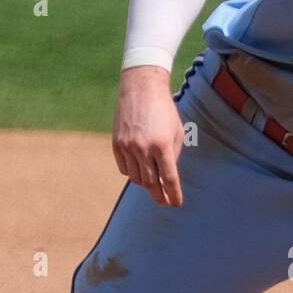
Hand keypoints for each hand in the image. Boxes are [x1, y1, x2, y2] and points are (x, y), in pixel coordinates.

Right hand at [112, 66, 183, 206]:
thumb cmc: (164, 110)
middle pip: (151, 183)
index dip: (173, 194)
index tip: (176, 204)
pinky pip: (124, 169)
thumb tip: (167, 177)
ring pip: (136, 178)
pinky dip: (132, 173)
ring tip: (153, 183)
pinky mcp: (116, 144)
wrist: (141, 89)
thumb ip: (173, 155)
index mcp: (162, 145)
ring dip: (146, 184)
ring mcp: (127, 147)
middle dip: (159, 196)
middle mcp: (143, 148)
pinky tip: (139, 171)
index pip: (169, 179)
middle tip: (164, 202)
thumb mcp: (176, 131)